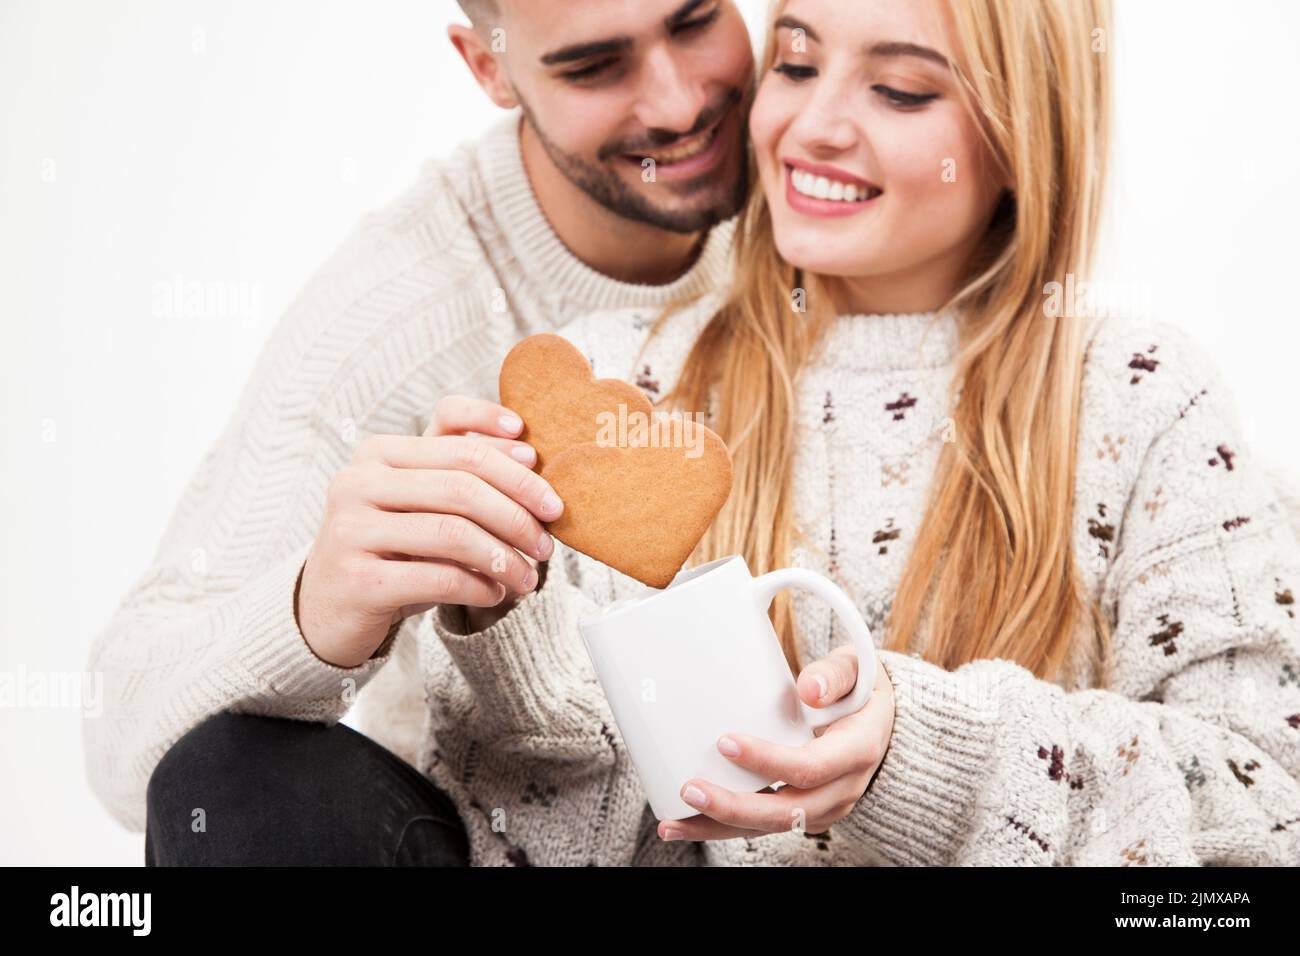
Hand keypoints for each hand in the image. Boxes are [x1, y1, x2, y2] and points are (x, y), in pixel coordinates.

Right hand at [296, 396, 562, 666]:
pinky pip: (440, 578)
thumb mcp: (422, 503)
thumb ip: (462, 473)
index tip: (539, 459)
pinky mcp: (359, 580)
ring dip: (505, 558)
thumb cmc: (391, 551)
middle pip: (461, 483)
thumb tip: (529, 454)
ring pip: (454, 533)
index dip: (501, 441)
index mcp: (379, 452)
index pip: (451, 427)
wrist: (328, 611)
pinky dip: (480, 587)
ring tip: (529, 577)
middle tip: (547, 541)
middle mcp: (358, 482)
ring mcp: (352, 530)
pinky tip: (496, 594)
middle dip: (517, 511)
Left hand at [656, 646, 894, 841]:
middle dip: (734, 807)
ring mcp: (822, 807)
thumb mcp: (858, 669)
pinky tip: (685, 823)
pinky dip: (722, 828)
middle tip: (690, 789)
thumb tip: (808, 688)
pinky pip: (761, 827)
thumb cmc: (860, 690)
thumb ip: (834, 673)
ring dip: (719, 828)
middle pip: (786, 813)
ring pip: (769, 828)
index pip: (810, 768)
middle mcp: (841, 789)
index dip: (768, 761)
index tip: (726, 741)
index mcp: (856, 752)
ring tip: (672, 823)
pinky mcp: (802, 813)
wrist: (881, 722)